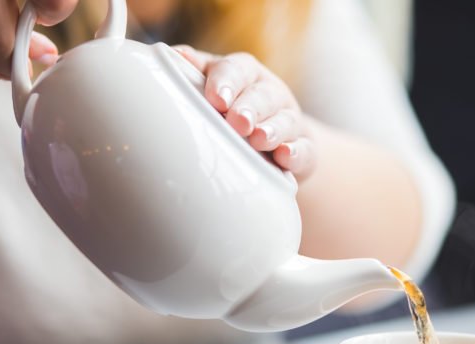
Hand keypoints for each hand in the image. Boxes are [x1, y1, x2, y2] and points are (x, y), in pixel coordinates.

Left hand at [174, 46, 315, 181]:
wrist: (275, 140)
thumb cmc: (234, 108)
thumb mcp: (216, 86)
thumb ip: (196, 72)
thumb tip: (170, 56)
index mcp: (246, 74)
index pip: (237, 70)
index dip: (227, 82)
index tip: (216, 99)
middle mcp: (271, 93)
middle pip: (263, 95)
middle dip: (250, 108)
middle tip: (237, 122)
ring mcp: (290, 120)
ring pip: (285, 121)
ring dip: (273, 130)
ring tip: (259, 140)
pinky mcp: (304, 148)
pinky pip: (304, 150)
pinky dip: (295, 153)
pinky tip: (285, 157)